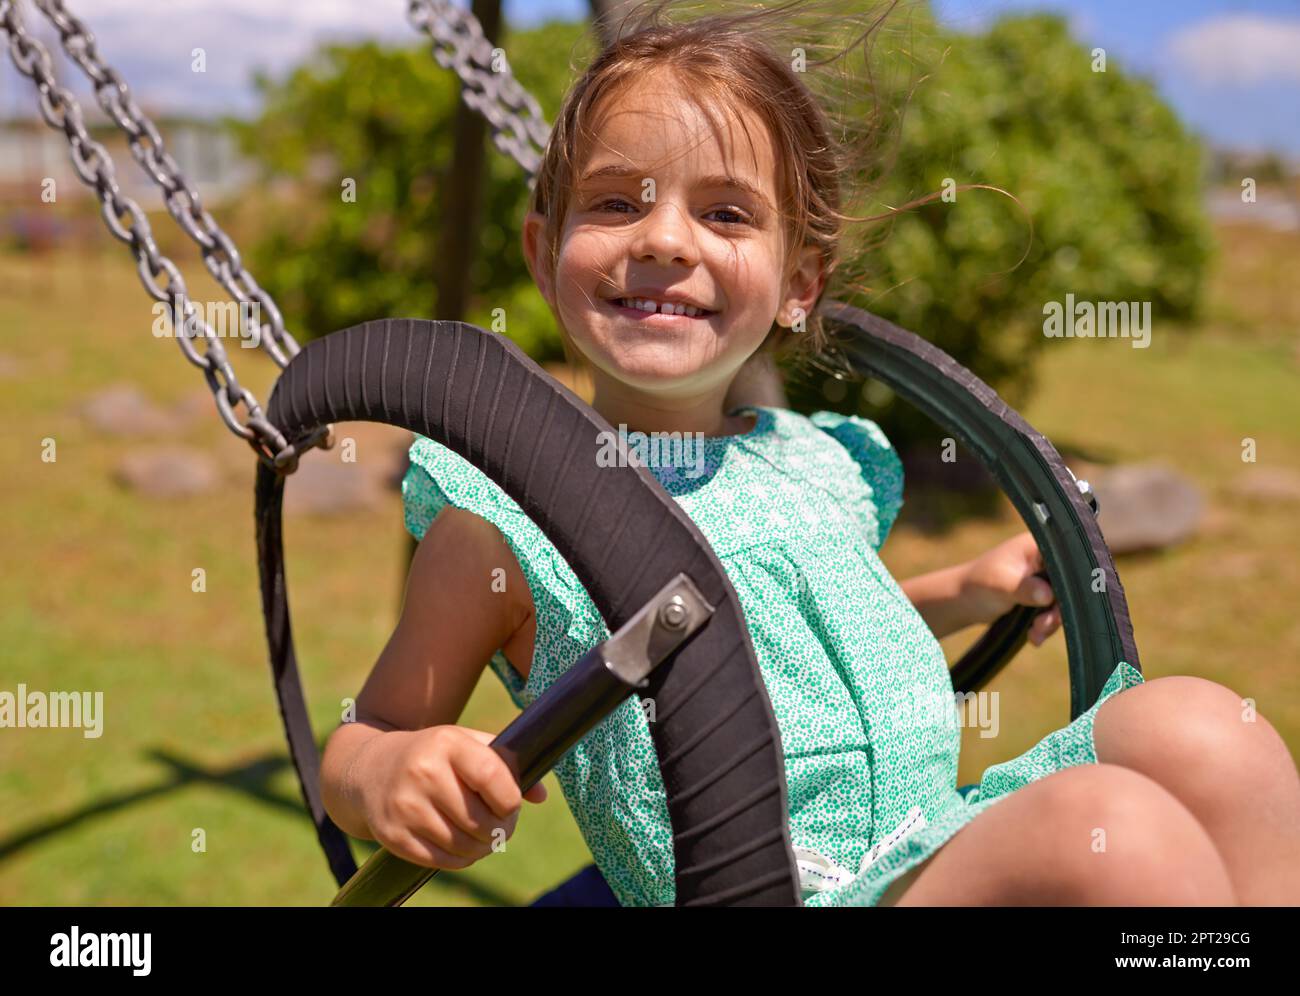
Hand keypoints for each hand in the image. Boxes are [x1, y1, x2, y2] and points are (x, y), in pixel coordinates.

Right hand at [357, 725, 547, 869]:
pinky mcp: (392, 835)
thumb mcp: (466, 744)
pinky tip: (463, 845)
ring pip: (464, 845)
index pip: (491, 777)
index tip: (511, 804)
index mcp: (446, 744)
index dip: (510, 800)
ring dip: (483, 847)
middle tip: (502, 825)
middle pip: (480, 820)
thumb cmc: (433, 756)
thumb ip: (506, 764)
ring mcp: (405, 806)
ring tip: (485, 835)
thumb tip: (541, 796)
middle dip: (501, 828)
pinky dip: (462, 859)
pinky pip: (443, 861)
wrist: (369, 769)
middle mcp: (423, 773)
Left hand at [960, 531, 1060, 646]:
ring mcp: (1043, 577)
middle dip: (1058, 610)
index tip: (1061, 605)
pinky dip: (1046, 625)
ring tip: (1036, 634)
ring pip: (1062, 601)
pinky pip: (1053, 611)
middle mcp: (1045, 559)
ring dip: (1051, 621)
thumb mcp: (1001, 585)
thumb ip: (1025, 588)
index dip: (1071, 583)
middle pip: (1069, 584)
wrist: (963, 602)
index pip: (1068, 560)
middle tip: (1042, 626)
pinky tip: (1034, 637)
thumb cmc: (978, 584)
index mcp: (1038, 546)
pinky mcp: (1040, 594)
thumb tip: (1047, 594)